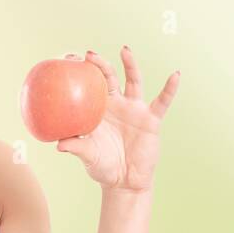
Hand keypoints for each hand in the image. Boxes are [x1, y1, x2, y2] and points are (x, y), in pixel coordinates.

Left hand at [55, 46, 178, 192]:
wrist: (125, 182)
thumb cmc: (103, 167)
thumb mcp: (88, 156)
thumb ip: (76, 147)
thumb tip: (58, 144)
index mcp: (99, 112)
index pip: (90, 87)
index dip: (84, 75)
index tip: (71, 61)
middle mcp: (117, 106)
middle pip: (109, 79)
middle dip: (101, 65)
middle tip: (90, 54)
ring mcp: (135, 110)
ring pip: (134, 82)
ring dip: (130, 65)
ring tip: (125, 50)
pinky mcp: (151, 119)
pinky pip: (162, 101)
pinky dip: (170, 88)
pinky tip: (175, 75)